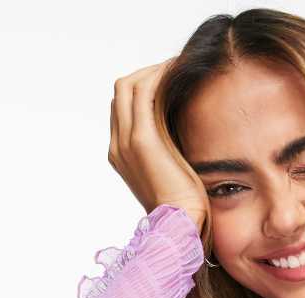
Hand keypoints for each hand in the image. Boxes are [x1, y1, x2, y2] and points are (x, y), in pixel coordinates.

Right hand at [108, 57, 209, 230]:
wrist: (178, 224)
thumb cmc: (183, 205)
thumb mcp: (173, 173)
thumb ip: (170, 151)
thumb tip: (186, 129)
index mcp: (121, 154)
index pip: (123, 107)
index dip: (143, 88)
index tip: (168, 82)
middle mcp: (118, 145)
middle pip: (121, 91)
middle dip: (147, 74)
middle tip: (175, 69)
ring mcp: (126, 142)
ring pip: (129, 86)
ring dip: (154, 71)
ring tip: (179, 66)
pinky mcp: (142, 140)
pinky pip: (144, 92)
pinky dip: (160, 77)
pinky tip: (179, 73)